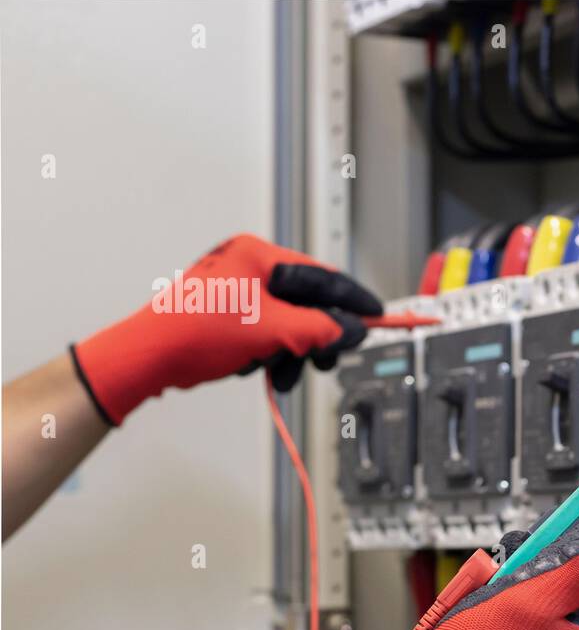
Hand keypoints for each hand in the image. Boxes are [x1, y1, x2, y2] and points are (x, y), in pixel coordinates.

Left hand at [71, 233, 381, 424]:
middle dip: (317, 335)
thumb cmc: (199, 331)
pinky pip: (266, 332)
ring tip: (281, 372)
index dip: (355, 299)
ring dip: (292, 351)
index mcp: (260, 256)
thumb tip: (353, 329)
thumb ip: (321, 329)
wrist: (149, 355)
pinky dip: (270, 352)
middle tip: (325, 358)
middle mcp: (249, 267)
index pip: (324, 276)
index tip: (379, 314)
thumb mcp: (273, 331)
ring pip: (288, 322)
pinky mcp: (227, 315)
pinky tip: (257, 366)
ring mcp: (237, 291)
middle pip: (308, 302)